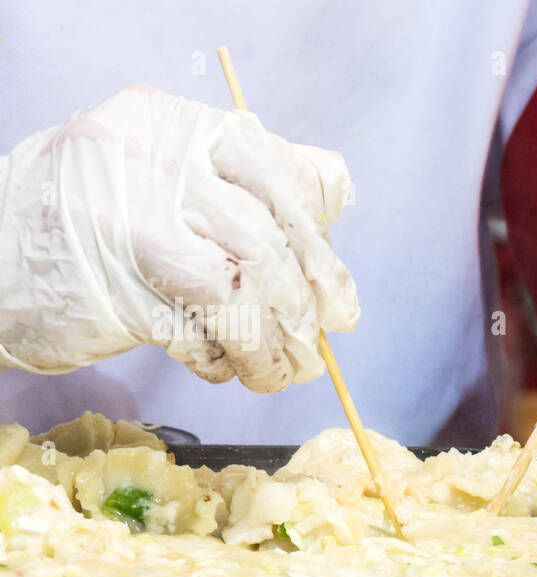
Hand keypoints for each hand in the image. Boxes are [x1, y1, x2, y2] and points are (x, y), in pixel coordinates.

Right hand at [0, 85, 358, 391]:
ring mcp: (129, 228)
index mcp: (169, 125)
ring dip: (272, 345)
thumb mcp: (154, 175)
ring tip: (284, 371)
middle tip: (322, 339)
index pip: (275, 168)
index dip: (316, 233)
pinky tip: (229, 369)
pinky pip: (199, 334)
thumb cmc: (83, 222)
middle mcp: (150, 164)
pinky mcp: (116, 296)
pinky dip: (226, 360)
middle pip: (265, 236)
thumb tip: (333, 196)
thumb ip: (236, 182)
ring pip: (238, 291)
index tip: (334, 284)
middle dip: (304, 300)